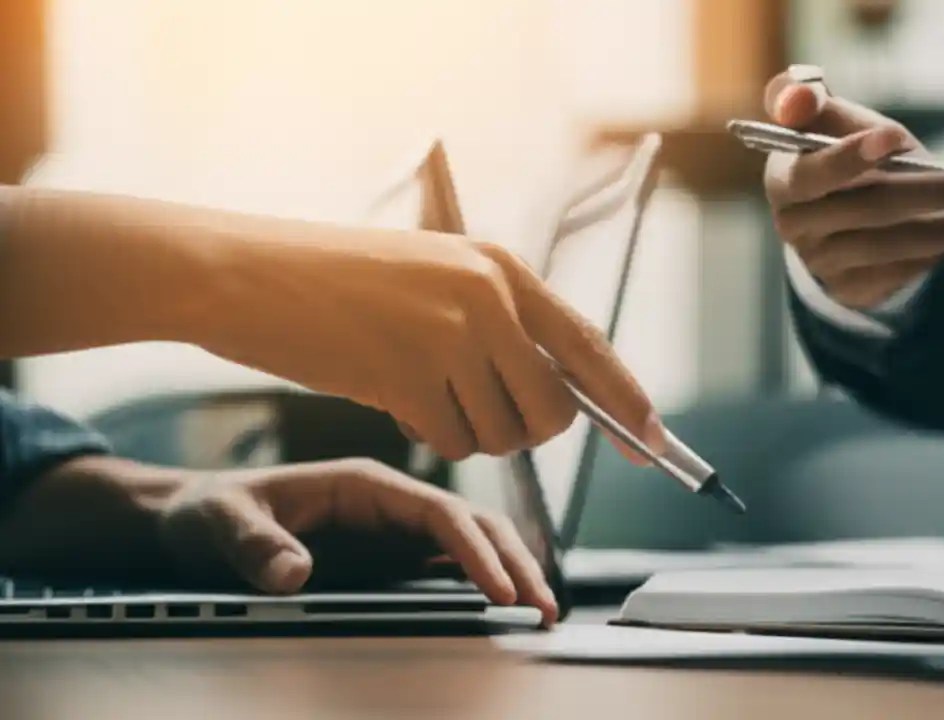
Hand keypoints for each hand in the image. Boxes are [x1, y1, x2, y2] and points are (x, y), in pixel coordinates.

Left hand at [159, 458, 558, 624]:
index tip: (499, 589)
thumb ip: (255, 546)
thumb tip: (295, 574)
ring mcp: (391, 534)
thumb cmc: (210, 511)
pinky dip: (480, 587)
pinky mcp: (386, 561)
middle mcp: (389, 506)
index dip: (475, 550)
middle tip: (544, 607)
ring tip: (539, 611)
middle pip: (471, 526)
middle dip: (514, 561)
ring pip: (469, 546)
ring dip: (508, 573)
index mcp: (364, 485)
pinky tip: (502, 611)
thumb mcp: (222, 523)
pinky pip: (445, 571)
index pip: (440, 513)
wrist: (193, 519)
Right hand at [205, 216, 662, 463]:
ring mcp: (450, 337)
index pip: (591, 346)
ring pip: (501, 434)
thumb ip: (499, 325)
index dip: (628, 400)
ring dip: (468, 430)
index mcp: (503, 268)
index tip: (654, 442)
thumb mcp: (436, 277)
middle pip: (553, 410)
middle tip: (477, 411)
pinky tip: (389, 390)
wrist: (247, 272)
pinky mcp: (407, 376)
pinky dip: (426, 431)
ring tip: (418, 384)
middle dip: (526, 431)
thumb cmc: (337, 278)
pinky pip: (449, 441)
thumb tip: (556, 399)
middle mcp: (489, 299)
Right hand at [762, 68, 943, 308]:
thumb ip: (806, 98)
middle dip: (932, 193)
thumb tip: (798, 96)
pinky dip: (934, 254)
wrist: (840, 216)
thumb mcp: (827, 122)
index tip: (896, 138)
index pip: (811, 172)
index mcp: (784, 179)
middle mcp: (794, 226)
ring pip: (888, 245)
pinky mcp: (847, 288)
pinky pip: (895, 274)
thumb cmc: (840, 153)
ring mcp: (820, 262)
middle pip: (867, 209)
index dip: (850, 156)